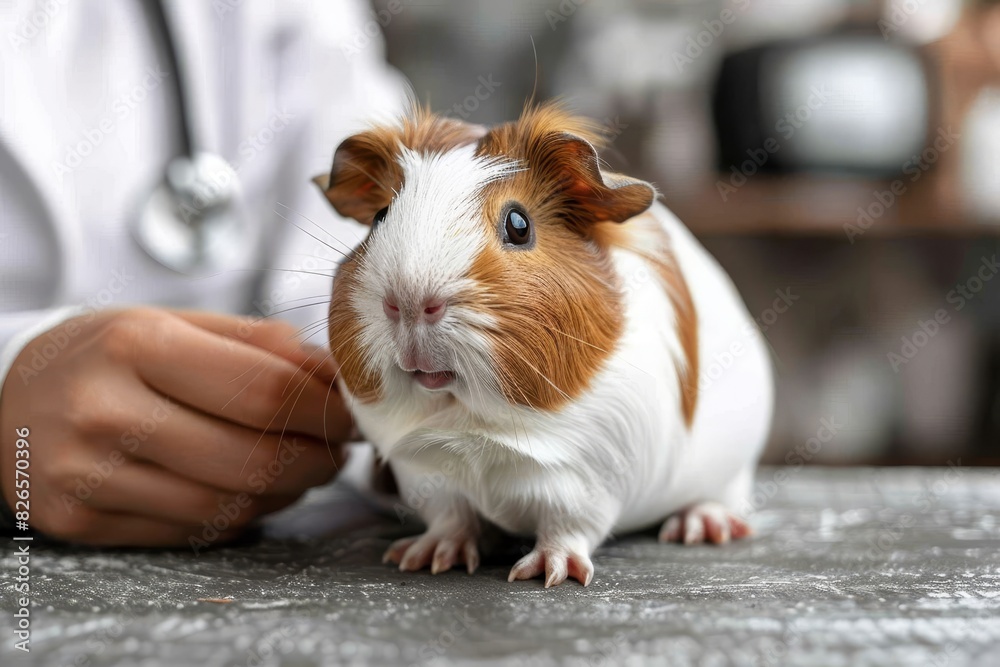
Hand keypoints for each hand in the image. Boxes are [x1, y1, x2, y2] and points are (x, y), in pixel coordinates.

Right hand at [0, 308, 350, 547]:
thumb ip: (263, 347)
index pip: (265, 391)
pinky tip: (252, 492)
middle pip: (254, 459)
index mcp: (137, 345)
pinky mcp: (79, 522)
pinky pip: (192, 533)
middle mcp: (105, 411)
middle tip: (337, 450)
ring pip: (228, 507)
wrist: (9, 394)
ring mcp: (87, 475)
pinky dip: (240, 516)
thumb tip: (337, 379)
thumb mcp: (180, 322)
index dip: (326, 411)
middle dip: (317, 461)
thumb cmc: (109, 352)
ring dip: (287, 494)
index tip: (352, 415)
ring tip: (301, 469)